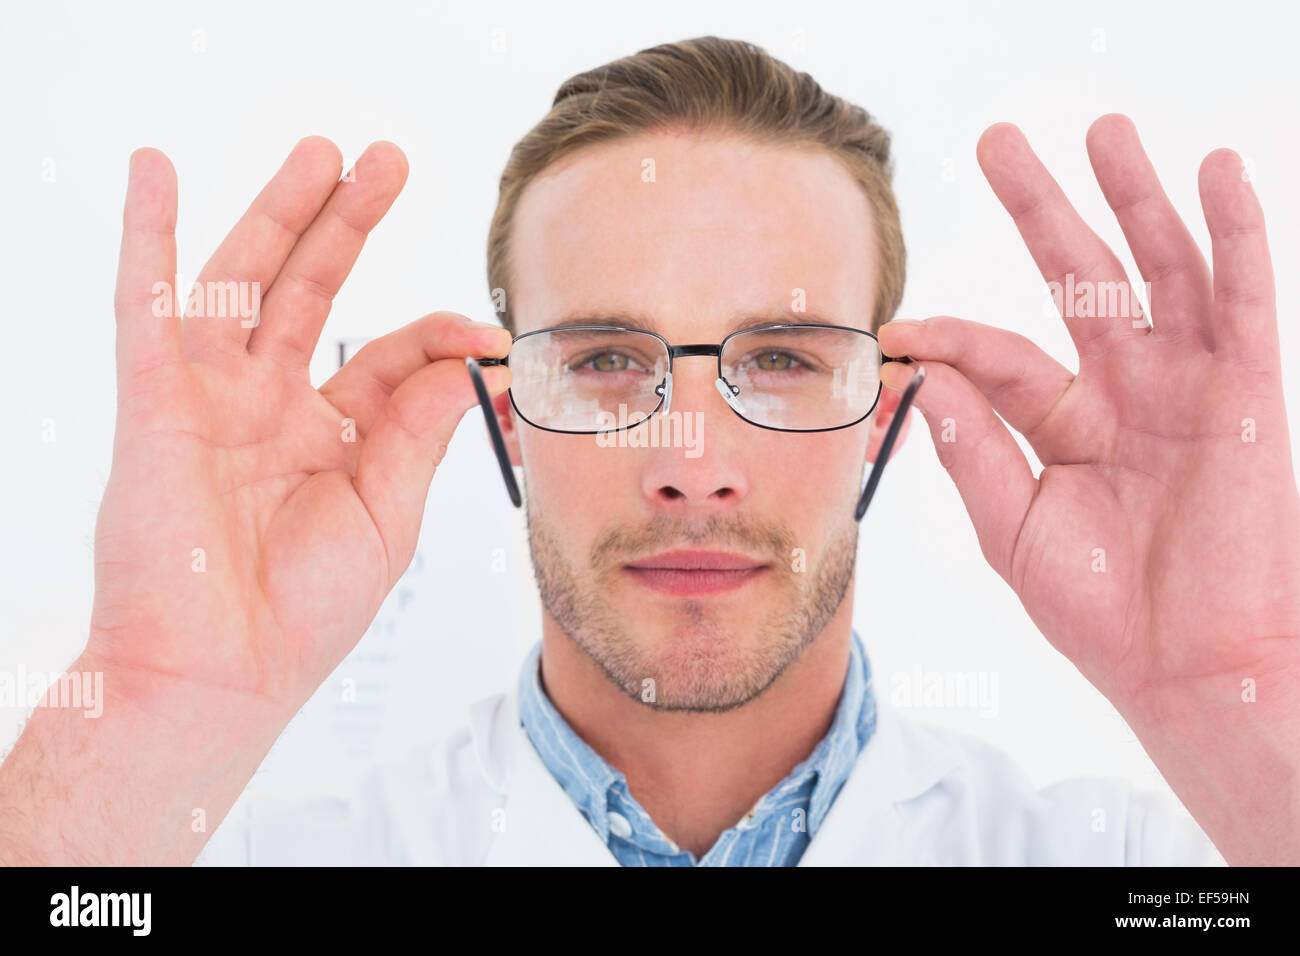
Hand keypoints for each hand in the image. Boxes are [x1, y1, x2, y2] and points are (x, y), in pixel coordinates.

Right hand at [92, 138, 510, 713]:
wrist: (226, 671)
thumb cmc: (305, 610)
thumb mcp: (388, 513)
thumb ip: (420, 428)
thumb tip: (467, 360)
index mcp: (328, 437)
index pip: (387, 357)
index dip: (437, 337)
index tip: (487, 335)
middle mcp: (268, 406)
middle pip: (312, 291)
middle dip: (349, 225)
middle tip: (387, 161)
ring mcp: (210, 397)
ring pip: (245, 281)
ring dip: (279, 212)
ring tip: (321, 151)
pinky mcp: (155, 403)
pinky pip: (147, 306)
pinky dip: (148, 238)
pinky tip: (157, 174)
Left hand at [877, 115, 1299, 859]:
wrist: (1188, 667)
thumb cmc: (1105, 613)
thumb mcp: (1015, 528)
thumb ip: (973, 451)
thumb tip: (922, 379)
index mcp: (1067, 426)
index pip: (999, 357)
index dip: (948, 340)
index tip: (894, 330)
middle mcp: (1126, 393)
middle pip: (1079, 280)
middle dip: (1042, 209)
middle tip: (999, 142)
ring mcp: (1186, 386)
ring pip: (1161, 270)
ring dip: (1135, 197)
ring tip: (1105, 129)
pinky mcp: (1245, 396)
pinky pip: (1243, 301)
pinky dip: (1234, 237)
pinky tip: (1214, 175)